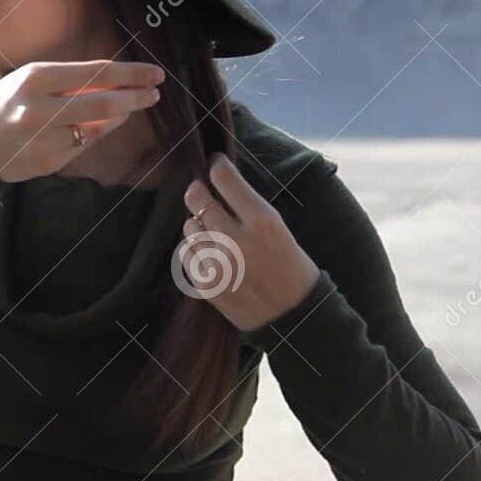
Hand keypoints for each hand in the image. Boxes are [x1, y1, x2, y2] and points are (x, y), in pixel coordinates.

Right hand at [0, 59, 164, 182]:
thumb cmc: (3, 102)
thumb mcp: (30, 80)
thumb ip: (70, 81)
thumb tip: (118, 82)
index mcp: (35, 78)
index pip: (96, 73)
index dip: (131, 74)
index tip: (154, 73)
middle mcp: (39, 109)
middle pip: (104, 104)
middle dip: (136, 98)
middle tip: (154, 93)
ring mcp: (44, 139)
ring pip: (97, 128)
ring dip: (120, 117)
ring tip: (130, 107)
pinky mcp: (48, 163)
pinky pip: (83, 146)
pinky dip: (96, 134)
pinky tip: (98, 126)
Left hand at [177, 152, 320, 331]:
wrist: (295, 318)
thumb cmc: (291, 269)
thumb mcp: (280, 231)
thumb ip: (249, 211)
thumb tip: (219, 186)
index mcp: (264, 222)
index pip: (227, 180)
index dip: (217, 167)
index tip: (214, 162)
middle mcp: (238, 240)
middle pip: (199, 200)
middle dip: (197, 191)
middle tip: (198, 189)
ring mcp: (218, 263)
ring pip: (189, 227)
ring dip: (196, 224)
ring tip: (211, 230)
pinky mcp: (206, 284)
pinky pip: (186, 254)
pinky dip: (193, 250)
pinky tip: (208, 253)